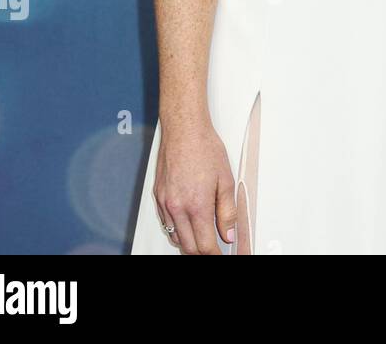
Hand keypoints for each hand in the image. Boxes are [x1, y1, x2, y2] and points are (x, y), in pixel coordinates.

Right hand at [152, 118, 237, 254]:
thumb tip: (228, 233)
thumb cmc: (205, 149)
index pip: (204, 244)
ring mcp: (165, 203)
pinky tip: (188, 222)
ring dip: (188, 242)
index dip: (214, 253)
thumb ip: (227, 211)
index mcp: (197, 206)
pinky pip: (166, 223)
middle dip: (201, 252)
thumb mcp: (226, 180)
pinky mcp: (158, 197)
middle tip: (213, 248)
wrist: (184, 131)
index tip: (221, 253)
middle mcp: (177, 208)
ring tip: (202, 237)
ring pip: (175, 237)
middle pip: (188, 246)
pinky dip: (177, 229)